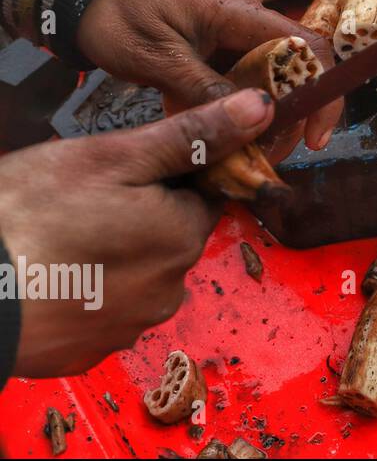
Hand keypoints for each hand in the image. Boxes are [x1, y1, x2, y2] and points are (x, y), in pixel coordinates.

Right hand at [0, 89, 273, 376]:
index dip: (167, 177)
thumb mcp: (113, 159)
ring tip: (57, 239)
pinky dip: (81, 294)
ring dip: (110, 257)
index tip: (123, 173)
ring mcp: (128, 328)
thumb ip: (193, 136)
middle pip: (169, 236)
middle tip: (77, 202)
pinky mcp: (88, 353)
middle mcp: (170, 290)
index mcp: (183, 237)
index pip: (201, 197)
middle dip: (137, 216)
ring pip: (135, 275)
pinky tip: (48, 275)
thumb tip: (262, 108)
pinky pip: (99, 312)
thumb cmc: (30, 218)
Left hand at [76, 0, 341, 149]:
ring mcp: (226, 32)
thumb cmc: (116, 4)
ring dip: (256, 118)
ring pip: (260, 80)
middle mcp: (244, 22)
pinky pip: (231, 78)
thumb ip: (204, 88)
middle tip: (265, 157)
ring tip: (236, 154)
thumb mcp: (156, 55)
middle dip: (286, 119)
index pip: (309, 49)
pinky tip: (210, 133)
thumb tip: (251, 118)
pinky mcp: (207, 42)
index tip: (314, 136)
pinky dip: (227, 107)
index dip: (322, 94)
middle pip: (290, 73)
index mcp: (240, 14)